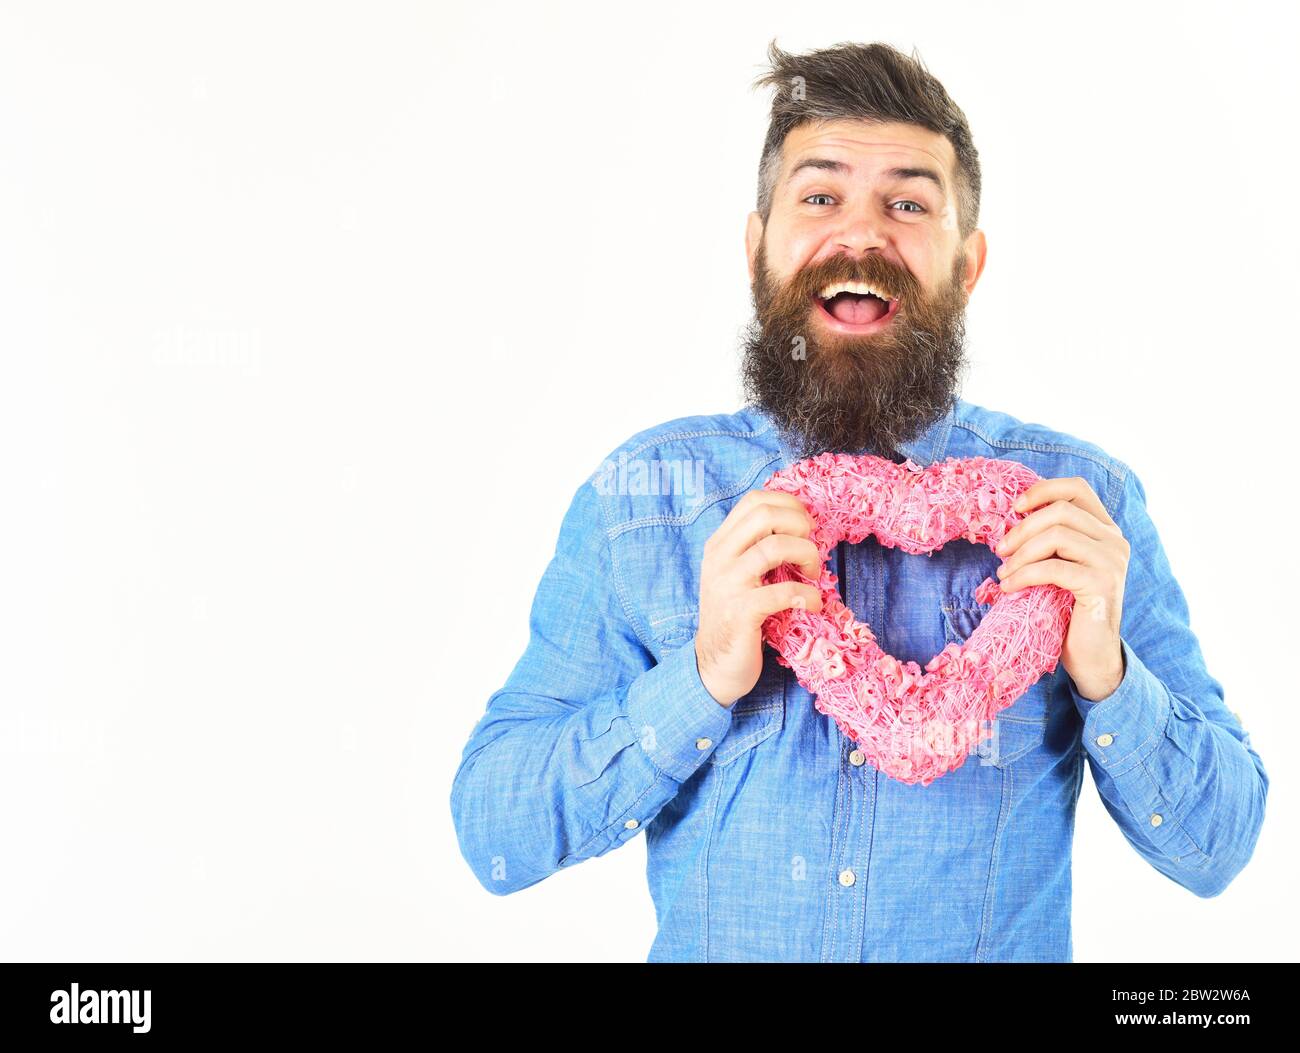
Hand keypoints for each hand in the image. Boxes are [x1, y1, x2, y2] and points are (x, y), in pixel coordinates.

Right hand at [695, 489, 823, 707]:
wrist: (715, 665)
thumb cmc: (736, 616)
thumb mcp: (738, 575)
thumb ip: (756, 548)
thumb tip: (800, 525)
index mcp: (720, 544)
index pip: (754, 501)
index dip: (789, 504)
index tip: (806, 525)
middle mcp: (719, 558)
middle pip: (765, 515)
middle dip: (801, 525)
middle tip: (811, 550)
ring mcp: (727, 584)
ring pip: (775, 547)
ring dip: (807, 556)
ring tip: (814, 575)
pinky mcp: (740, 612)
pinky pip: (784, 592)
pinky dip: (808, 595)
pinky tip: (812, 604)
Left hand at [994, 476, 1130, 701]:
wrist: (1091, 656)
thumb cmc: (1068, 609)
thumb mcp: (1059, 565)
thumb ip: (1049, 540)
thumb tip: (1010, 518)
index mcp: (1105, 529)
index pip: (1077, 488)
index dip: (1042, 490)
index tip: (1014, 508)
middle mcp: (1115, 541)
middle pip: (1061, 511)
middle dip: (1022, 529)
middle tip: (1000, 550)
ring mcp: (1112, 562)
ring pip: (1056, 535)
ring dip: (1021, 554)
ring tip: (1004, 573)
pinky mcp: (1102, 584)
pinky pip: (1053, 568)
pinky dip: (1024, 575)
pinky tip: (1009, 587)